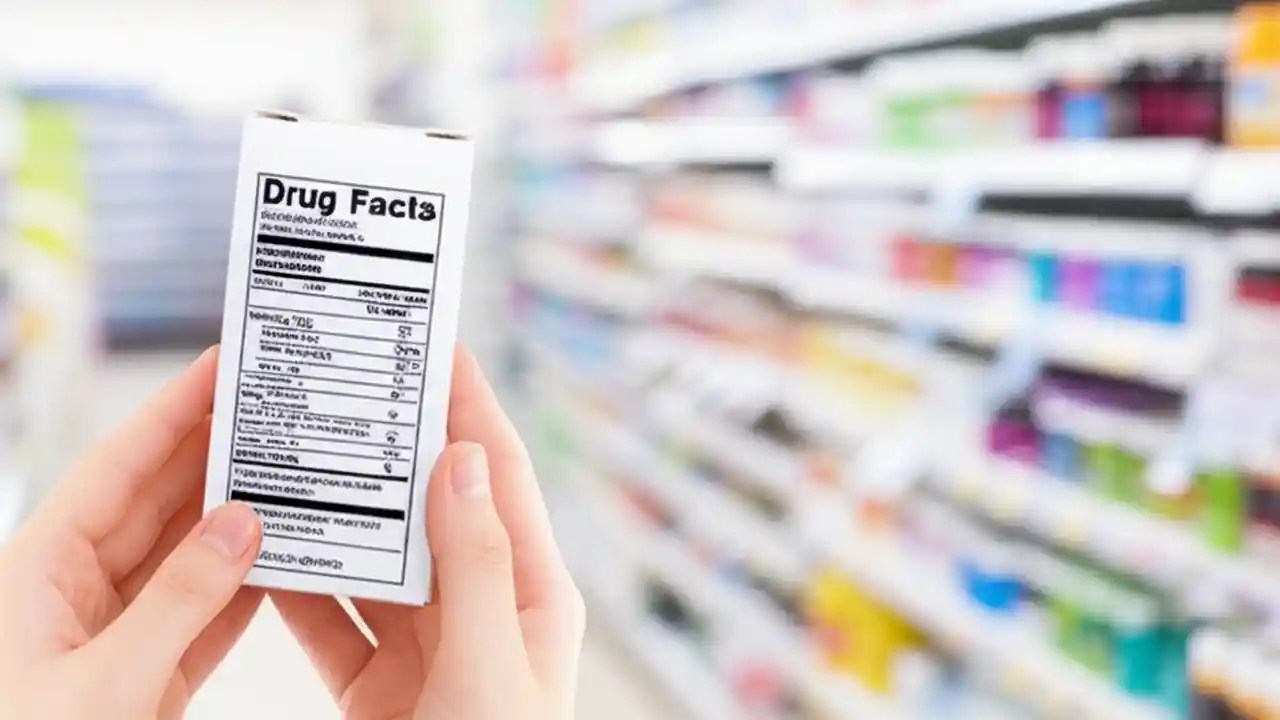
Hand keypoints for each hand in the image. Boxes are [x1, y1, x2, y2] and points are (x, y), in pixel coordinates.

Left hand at [0, 347, 264, 718]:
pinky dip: (246, 585)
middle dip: (215, 453)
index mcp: (38, 572)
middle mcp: (74, 592)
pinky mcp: (145, 676)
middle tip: (276, 409)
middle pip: (156, 501)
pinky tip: (285, 558)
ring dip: (238, 517)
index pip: (117, 470)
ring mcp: (113, 634)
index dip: (171, 412)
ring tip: (296, 473)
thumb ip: (180, 601)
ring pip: (185, 555)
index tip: (223, 366)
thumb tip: (242, 525)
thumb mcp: (104, 685)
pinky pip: (203, 612)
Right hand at [272, 348, 584, 719]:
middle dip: (388, 455)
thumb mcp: (490, 665)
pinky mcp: (377, 686)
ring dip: (335, 518)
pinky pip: (330, 622)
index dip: (474, 411)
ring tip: (291, 460)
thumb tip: (462, 459)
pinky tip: (268, 552)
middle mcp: (481, 612)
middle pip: (431, 513)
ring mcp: (429, 649)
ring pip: (374, 564)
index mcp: (531, 597)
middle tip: (346, 391)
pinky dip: (298, 588)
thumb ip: (475, 566)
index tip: (440, 350)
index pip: (502, 481)